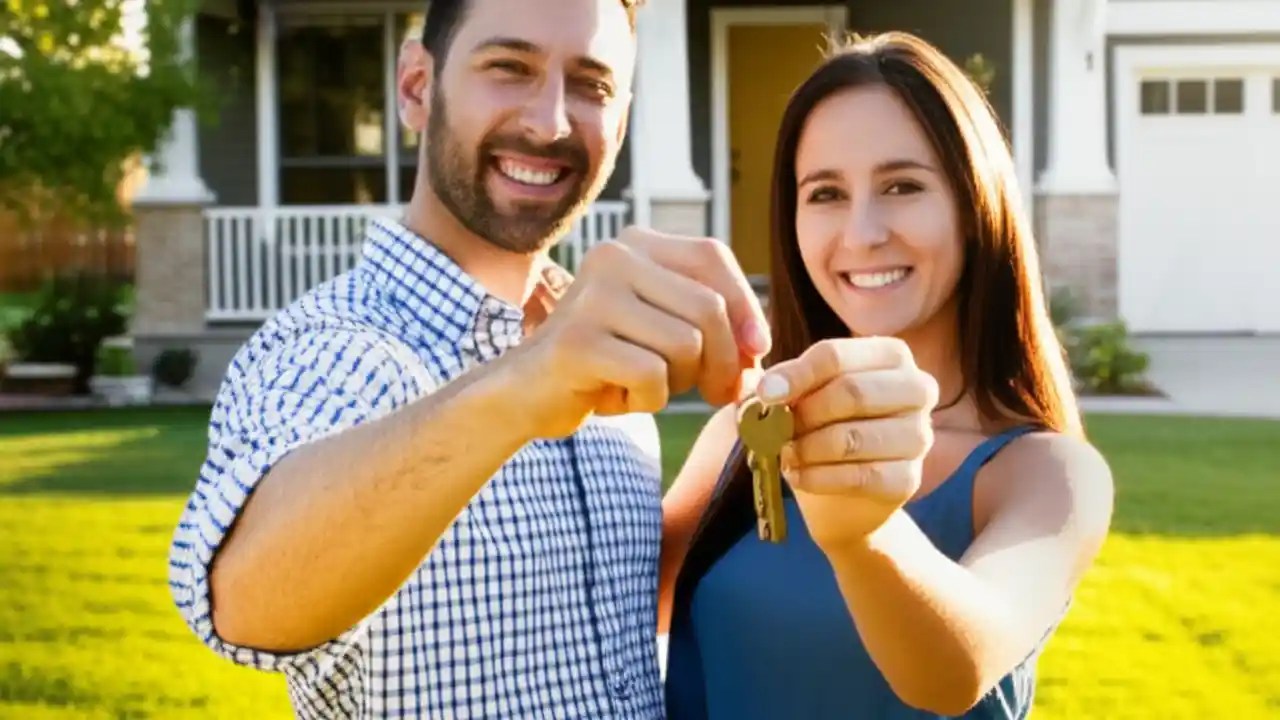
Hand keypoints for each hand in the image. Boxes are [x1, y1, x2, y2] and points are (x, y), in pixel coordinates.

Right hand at [513, 227, 770, 437]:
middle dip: (723, 362)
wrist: (526, 393)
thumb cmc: (605, 363)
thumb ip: (711, 327)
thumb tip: (757, 349)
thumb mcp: (662, 330)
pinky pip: (651, 376)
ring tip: (643, 386)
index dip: (746, 306)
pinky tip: (616, 397)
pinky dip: (646, 401)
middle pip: (708, 308)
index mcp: (635, 243)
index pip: (712, 256)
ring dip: (678, 384)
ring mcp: (592, 296)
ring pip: (686, 345)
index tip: (755, 351)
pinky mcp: (578, 341)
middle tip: (715, 393)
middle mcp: (613, 256)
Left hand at [755, 337, 937, 547]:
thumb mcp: (797, 398)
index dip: (795, 375)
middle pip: (851, 392)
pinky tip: (797, 477)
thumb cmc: (819, 430)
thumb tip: (760, 386)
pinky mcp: (909, 479)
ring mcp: (919, 435)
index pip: (835, 355)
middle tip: (774, 430)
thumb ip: (778, 385)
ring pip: (852, 437)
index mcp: (890, 355)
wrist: (838, 498)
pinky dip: (817, 478)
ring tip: (784, 454)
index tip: (765, 395)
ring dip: (807, 448)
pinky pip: (858, 476)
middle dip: (804, 414)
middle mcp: (917, 389)